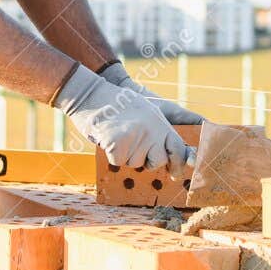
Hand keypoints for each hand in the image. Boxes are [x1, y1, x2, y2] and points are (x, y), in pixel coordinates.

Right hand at [52, 64, 193, 175]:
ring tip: (119, 134)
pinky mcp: (118, 145)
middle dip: (148, 160)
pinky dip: (113, 154)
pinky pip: (119, 162)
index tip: (175, 174)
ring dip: (127, 155)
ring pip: (136, 163)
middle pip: (158, 161)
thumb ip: (162, 131)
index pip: (178, 149)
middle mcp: (151, 131)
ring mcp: (135, 138)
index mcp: (161, 122)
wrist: (92, 96)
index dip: (178, 163)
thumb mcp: (148, 111)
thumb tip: (177, 155)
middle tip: (135, 144)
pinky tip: (109, 138)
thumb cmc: (119, 104)